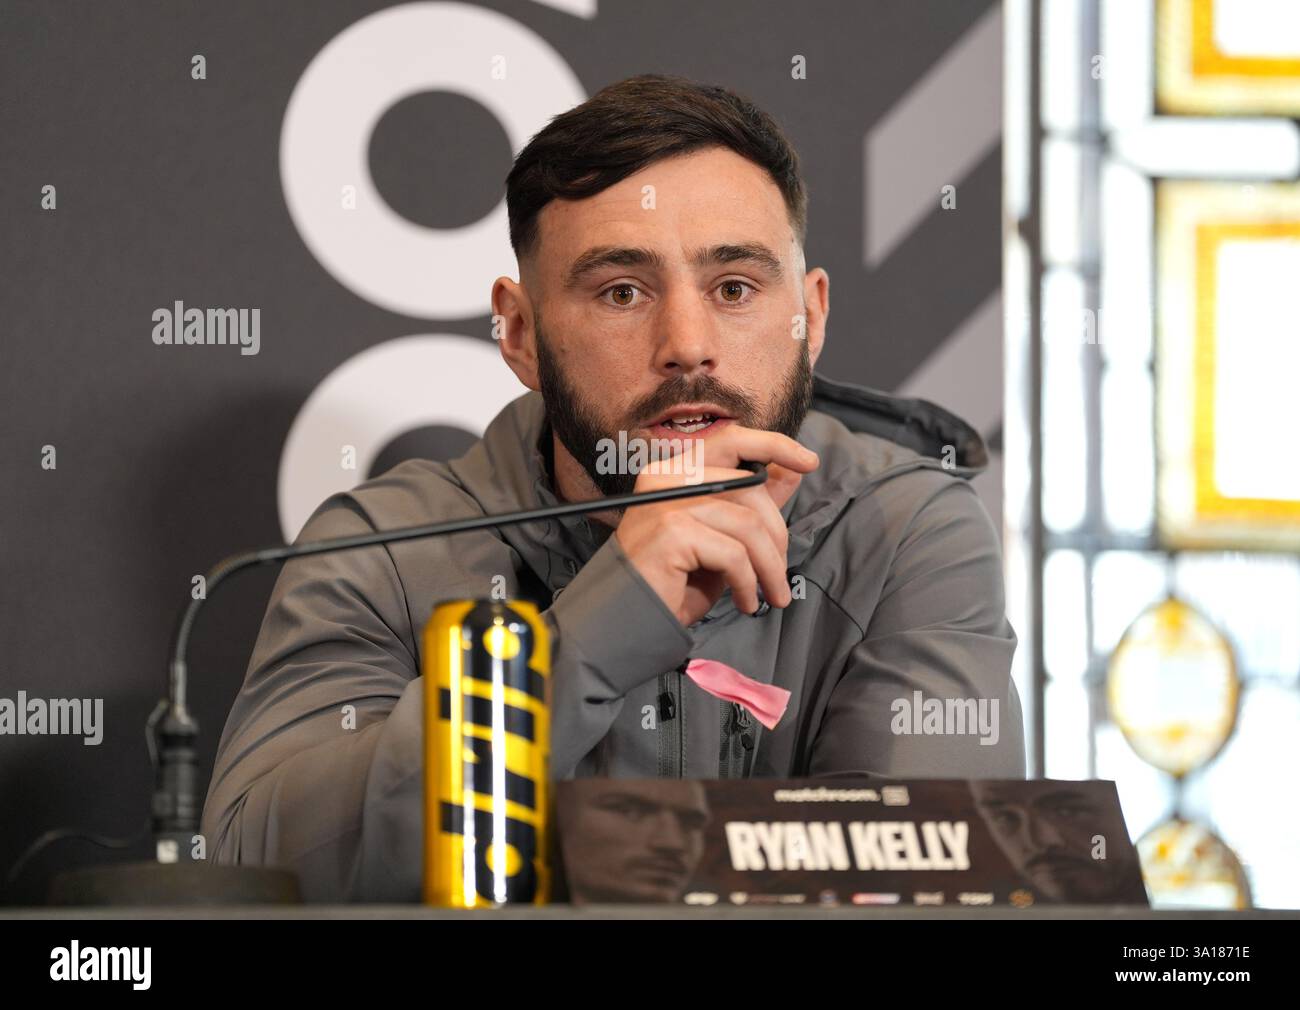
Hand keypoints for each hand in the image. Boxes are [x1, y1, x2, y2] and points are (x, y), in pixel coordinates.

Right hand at [614, 425, 819, 625]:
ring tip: (770, 595)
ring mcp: (666, 501)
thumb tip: (792, 469)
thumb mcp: (720, 538)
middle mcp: (665, 477)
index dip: (773, 444)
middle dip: (777, 534)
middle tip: (780, 575)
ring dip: (769, 567)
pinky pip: (733, 553)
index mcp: (673, 471)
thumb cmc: (672, 582)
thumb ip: (751, 502)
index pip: (730, 440)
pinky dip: (747, 582)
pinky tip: (744, 602)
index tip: (808, 461)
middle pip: (749, 486)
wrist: (628, 620)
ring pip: (747, 524)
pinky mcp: (671, 531)